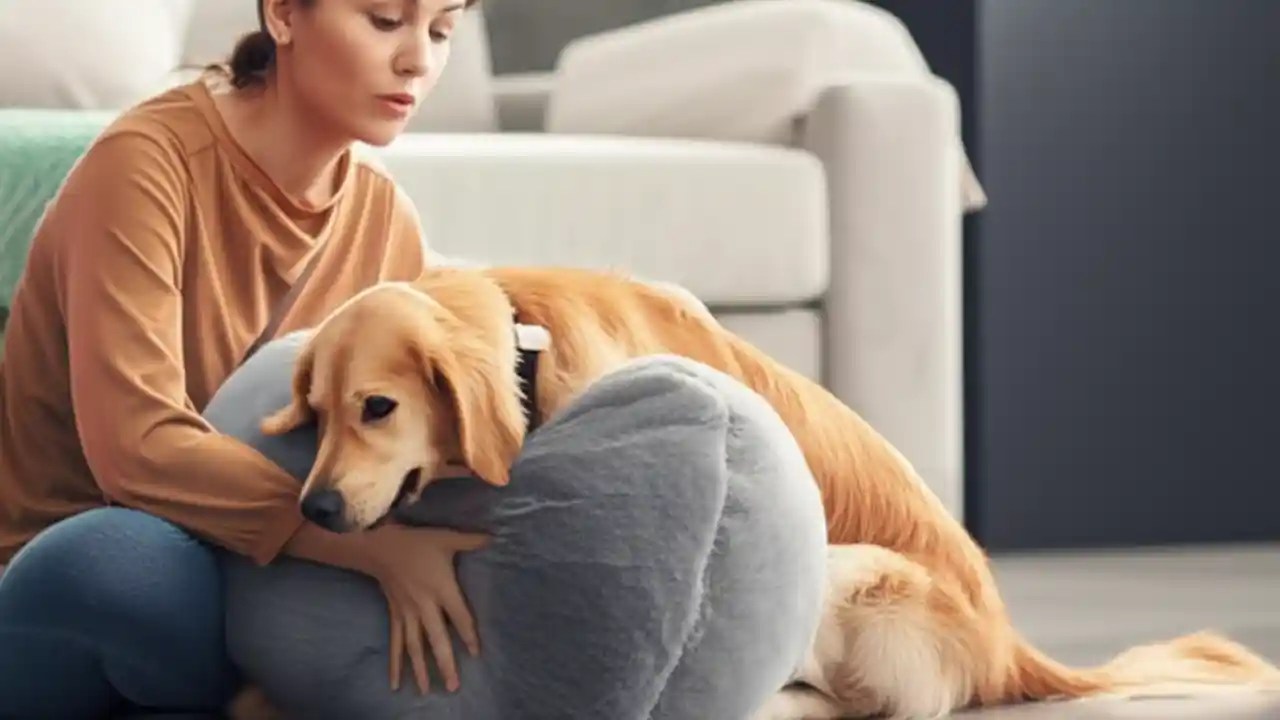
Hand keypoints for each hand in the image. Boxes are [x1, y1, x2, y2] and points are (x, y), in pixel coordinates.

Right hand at [362, 523, 489, 694]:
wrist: (379, 548)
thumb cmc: (416, 543)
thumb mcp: (445, 537)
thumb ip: (471, 540)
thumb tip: (494, 537)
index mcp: (440, 588)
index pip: (458, 616)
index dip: (468, 634)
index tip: (475, 653)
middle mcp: (424, 605)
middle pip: (436, 638)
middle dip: (445, 662)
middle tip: (454, 686)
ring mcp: (408, 613)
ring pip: (415, 646)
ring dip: (421, 669)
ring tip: (428, 691)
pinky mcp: (396, 617)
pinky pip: (396, 643)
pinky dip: (396, 664)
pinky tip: (396, 684)